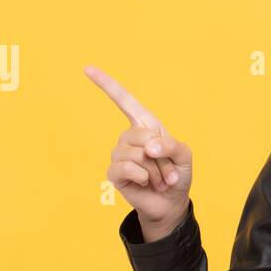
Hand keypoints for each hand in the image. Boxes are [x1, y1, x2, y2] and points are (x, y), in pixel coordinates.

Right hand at [85, 65, 192, 235]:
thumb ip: (170, 145)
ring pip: (136, 154)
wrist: (171, 202)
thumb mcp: (183, 156)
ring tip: (159, 180)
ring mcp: (119, 154)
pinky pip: (126, 167)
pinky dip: (143, 176)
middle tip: (168, 172)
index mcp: (145, 126)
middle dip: (161, 157)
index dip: (106, 85)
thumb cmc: (177, 174)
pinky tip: (146, 183)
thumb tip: (148, 146)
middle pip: (140, 135)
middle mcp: (129, 137)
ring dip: (155, 170)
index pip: (124, 101)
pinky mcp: (114, 173)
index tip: (87, 68)